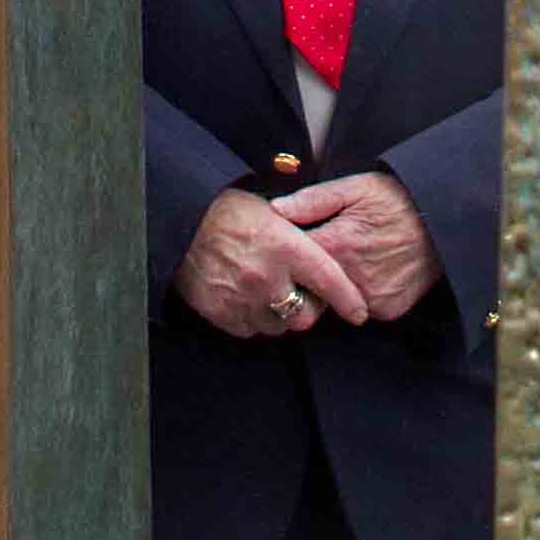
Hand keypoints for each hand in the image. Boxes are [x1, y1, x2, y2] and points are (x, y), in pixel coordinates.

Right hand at [176, 188, 368, 339]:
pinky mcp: (222, 313)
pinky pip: (249, 329)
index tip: (359, 312)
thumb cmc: (227, 210)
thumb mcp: (271, 211)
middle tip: (299, 294)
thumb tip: (326, 251)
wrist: (180, 222)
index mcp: (285, 246)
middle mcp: (267, 276)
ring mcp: (243, 298)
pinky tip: (245, 296)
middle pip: (305, 316)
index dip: (348, 300)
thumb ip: (300, 235)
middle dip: (307, 308)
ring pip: (277, 326)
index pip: (329, 280)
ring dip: (278, 314)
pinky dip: (252, 318)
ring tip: (266, 291)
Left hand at [270, 166, 439, 323]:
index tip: (289, 247)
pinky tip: (369, 272)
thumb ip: (312, 200)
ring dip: (335, 286)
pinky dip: (359, 293)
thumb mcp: (355, 188)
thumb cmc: (396, 200)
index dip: (288, 254)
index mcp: (337, 244)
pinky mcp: (387, 309)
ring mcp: (371, 297)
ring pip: (335, 300)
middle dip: (310, 274)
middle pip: (311, 286)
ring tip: (351, 260)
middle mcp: (352, 277)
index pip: (292, 262)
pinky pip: (361, 306)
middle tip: (325, 253)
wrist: (445, 223)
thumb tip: (275, 210)